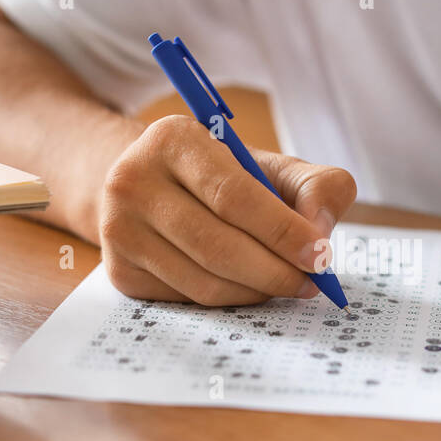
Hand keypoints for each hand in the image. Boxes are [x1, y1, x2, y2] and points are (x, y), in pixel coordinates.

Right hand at [99, 115, 355, 304]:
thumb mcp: (270, 166)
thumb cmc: (223, 177)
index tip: (321, 255)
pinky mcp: (120, 271)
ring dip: (257, 292)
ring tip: (286, 283)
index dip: (282, 231)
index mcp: (172, 139)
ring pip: (204, 282)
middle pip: (217, 246)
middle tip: (312, 283)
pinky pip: (189, 300)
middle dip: (276, 271)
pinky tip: (248, 285)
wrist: (152, 187)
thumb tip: (320, 233)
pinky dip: (230, 299)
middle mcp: (132, 182)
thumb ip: (315, 186)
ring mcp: (119, 230)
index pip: (233, 196)